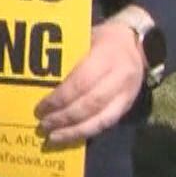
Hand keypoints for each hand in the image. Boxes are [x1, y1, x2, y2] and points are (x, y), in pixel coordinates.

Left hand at [35, 20, 145, 147]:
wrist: (137, 43)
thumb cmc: (103, 39)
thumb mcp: (84, 39)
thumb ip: (67, 59)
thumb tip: (37, 81)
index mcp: (106, 57)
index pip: (80, 83)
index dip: (59, 99)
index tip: (40, 108)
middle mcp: (118, 78)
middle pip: (89, 104)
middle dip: (64, 118)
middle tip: (43, 125)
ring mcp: (126, 94)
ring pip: (100, 119)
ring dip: (74, 131)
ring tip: (53, 137)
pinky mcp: (128, 106)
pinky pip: (107, 123)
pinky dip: (88, 132)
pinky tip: (71, 136)